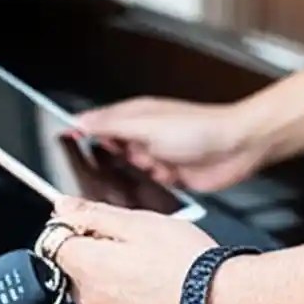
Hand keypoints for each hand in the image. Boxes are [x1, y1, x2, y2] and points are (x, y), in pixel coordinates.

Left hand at [52, 196, 217, 303]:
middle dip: (97, 259)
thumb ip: (94, 214)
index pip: (54, 245)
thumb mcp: (140, 223)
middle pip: (78, 274)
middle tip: (138, 251)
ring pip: (100, 301)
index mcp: (89, 268)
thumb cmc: (189, 266)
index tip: (92, 227)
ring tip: (155, 276)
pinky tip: (161, 301)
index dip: (73, 231)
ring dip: (116, 287)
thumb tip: (63, 208)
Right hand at [75, 97, 271, 191]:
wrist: (239, 147)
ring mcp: (154, 156)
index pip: (95, 124)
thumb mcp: (145, 125)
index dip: (79, 134)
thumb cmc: (201, 128)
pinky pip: (145, 186)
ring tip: (150, 168)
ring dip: (133, 175)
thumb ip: (109, 126)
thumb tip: (79, 123)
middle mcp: (142, 135)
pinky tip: (160, 180)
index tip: (64, 144)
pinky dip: (149, 186)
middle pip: (107, 151)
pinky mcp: (167, 176)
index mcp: (133, 116)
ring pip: (125, 172)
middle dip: (108, 161)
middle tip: (113, 163)